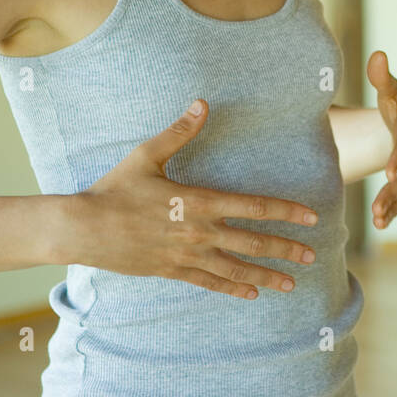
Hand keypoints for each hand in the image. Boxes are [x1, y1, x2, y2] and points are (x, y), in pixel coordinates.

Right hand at [68, 100, 320, 298]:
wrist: (83, 228)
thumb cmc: (115, 189)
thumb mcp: (147, 155)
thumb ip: (179, 131)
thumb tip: (202, 103)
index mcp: (199, 201)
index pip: (253, 207)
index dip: (285, 212)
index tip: (311, 218)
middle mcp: (199, 231)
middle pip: (253, 242)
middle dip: (286, 248)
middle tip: (313, 254)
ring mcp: (186, 255)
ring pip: (235, 268)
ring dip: (266, 275)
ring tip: (291, 284)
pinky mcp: (172, 271)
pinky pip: (209, 283)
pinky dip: (233, 289)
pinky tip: (251, 294)